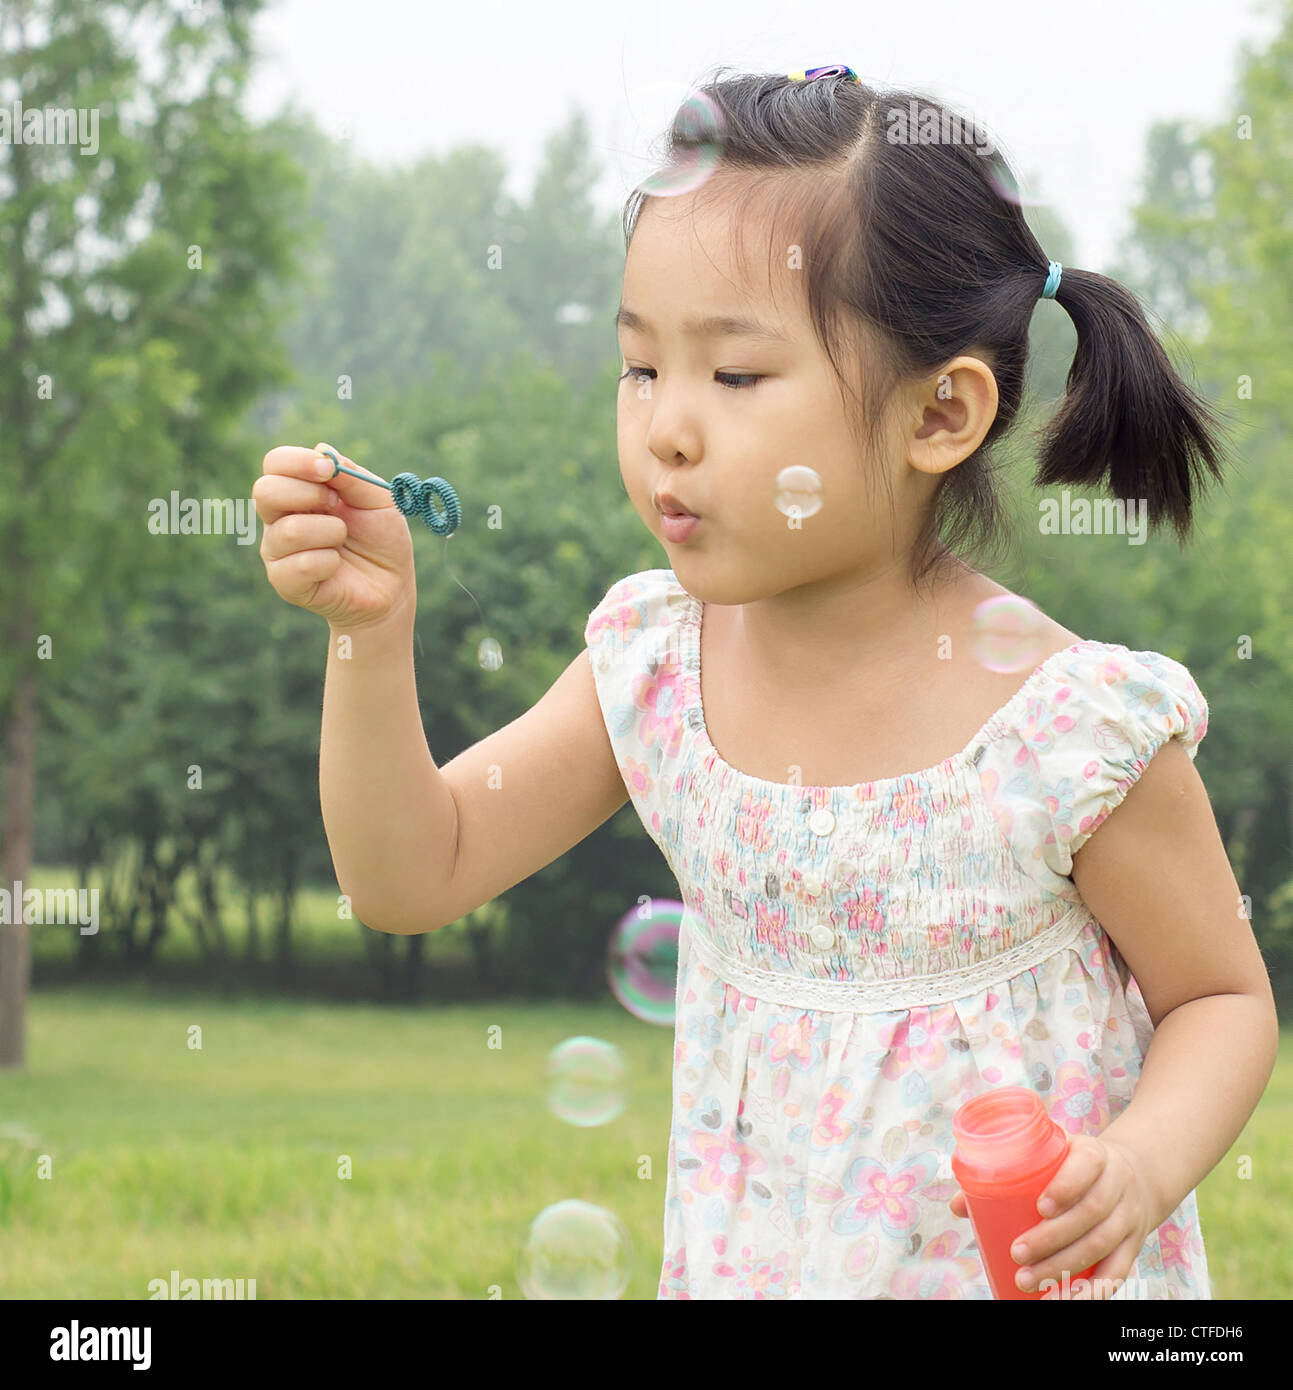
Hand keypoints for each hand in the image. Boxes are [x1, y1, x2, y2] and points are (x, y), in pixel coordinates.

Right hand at [254, 442, 416, 631]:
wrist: (392, 587)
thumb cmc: (382, 540)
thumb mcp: (378, 500)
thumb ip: (351, 475)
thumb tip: (322, 450)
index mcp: (298, 492)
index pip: (275, 463)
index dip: (298, 461)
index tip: (328, 470)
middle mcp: (280, 518)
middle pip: (264, 491)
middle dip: (309, 494)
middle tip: (338, 506)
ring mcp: (278, 551)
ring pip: (288, 531)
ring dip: (329, 532)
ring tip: (342, 541)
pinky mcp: (285, 583)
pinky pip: (299, 565)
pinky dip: (328, 562)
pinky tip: (337, 566)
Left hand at [949, 1134, 1157, 1298]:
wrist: (1133, 1176)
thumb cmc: (1072, 1166)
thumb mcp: (1051, 1156)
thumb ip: (1007, 1174)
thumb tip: (956, 1206)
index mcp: (1095, 1154)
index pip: (1087, 1165)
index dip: (1066, 1186)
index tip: (1039, 1207)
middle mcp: (1117, 1184)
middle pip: (1091, 1213)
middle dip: (1053, 1238)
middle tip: (1018, 1254)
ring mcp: (1129, 1216)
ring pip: (1102, 1245)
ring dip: (1064, 1268)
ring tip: (1028, 1282)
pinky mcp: (1133, 1245)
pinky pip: (1117, 1272)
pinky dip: (1093, 1291)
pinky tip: (1066, 1301)